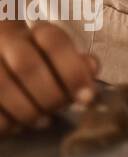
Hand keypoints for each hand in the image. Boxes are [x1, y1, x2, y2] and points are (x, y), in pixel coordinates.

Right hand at [0, 21, 98, 135]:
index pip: (53, 40)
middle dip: (50, 95)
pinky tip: (16, 126)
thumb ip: (76, 62)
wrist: (1, 65)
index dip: (72, 70)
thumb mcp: (56, 59)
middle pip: (27, 66)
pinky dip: (6, 121)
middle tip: (60, 109)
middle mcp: (1, 40)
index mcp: (28, 30)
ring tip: (42, 121)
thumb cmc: (35, 65)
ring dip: (27, 110)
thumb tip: (90, 69)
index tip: (87, 97)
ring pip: (3, 85)